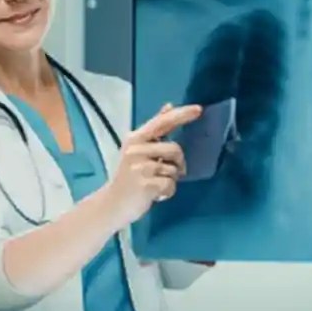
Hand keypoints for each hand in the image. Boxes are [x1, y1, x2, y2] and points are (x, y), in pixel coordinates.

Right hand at [100, 103, 200, 226]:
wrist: (112, 204)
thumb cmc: (128, 176)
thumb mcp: (138, 149)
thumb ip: (155, 129)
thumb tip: (169, 106)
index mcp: (135, 138)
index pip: (163, 122)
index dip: (182, 115)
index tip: (199, 109)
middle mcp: (136, 150)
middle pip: (175, 149)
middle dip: (178, 163)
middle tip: (167, 173)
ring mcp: (140, 168)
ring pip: (174, 170)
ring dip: (170, 180)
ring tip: (156, 184)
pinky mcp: (145, 185)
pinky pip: (171, 185)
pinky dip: (167, 193)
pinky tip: (155, 195)